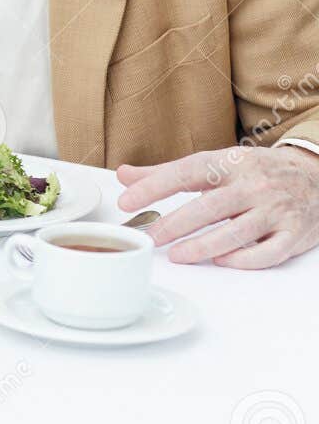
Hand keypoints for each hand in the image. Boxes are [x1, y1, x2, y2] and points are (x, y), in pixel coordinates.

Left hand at [117, 145, 318, 268]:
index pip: (186, 172)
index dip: (154, 187)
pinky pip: (266, 253)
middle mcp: (254, 185)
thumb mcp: (216, 163)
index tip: (126, 201)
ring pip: (235, 233)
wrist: (317, 176)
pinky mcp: (294, 234)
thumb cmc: (257, 172)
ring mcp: (276, 210)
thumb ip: (168, 173)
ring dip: (202, 247)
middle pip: (208, 207)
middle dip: (173, 225)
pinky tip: (220, 261)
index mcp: (231, 163)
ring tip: (176, 255)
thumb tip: (125, 175)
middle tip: (145, 238)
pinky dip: (242, 260)